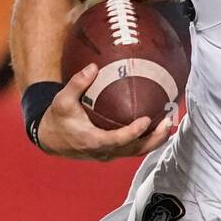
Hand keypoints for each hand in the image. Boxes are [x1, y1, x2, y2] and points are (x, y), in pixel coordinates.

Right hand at [36, 64, 173, 159]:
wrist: (51, 140)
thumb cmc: (58, 119)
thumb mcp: (62, 101)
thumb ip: (77, 84)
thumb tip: (93, 66)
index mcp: (92, 141)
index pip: (117, 140)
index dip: (133, 132)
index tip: (146, 120)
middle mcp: (105, 151)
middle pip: (135, 149)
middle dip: (155, 138)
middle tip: (168, 121)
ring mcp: (110, 154)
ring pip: (138, 151)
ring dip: (156, 140)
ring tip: (170, 123)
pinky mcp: (113, 152)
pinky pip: (135, 148)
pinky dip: (149, 140)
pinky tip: (159, 126)